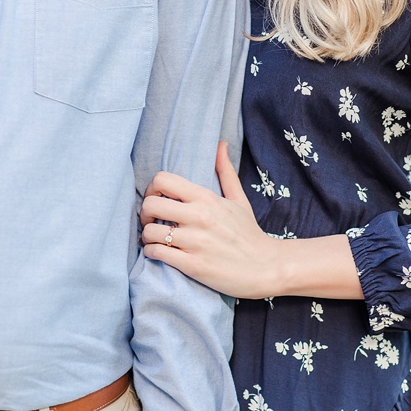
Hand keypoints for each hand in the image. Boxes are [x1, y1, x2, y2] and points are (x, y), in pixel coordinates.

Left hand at [140, 141, 278, 298]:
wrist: (266, 267)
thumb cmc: (249, 233)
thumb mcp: (239, 200)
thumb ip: (225, 172)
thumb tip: (221, 144)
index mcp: (207, 198)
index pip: (163, 179)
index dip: (153, 188)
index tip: (158, 199)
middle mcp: (199, 217)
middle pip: (150, 204)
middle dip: (145, 213)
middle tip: (152, 221)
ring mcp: (195, 241)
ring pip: (149, 232)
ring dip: (147, 237)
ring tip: (156, 240)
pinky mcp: (192, 264)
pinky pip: (157, 253)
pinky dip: (152, 253)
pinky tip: (161, 253)